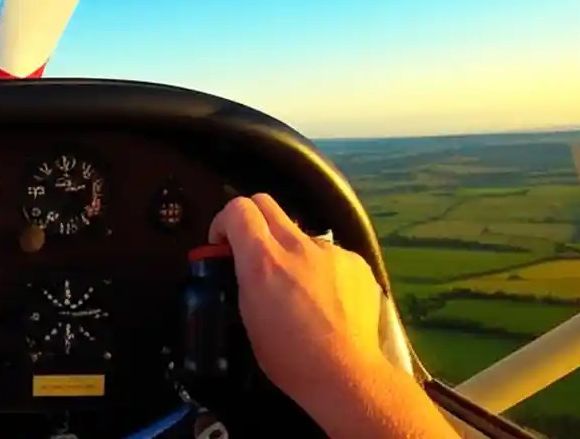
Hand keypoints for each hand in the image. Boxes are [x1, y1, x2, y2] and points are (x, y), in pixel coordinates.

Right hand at [208, 193, 383, 401]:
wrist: (345, 375)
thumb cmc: (288, 357)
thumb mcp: (249, 317)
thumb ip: (245, 279)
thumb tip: (245, 265)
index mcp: (263, 260)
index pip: (238, 209)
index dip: (224, 222)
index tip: (224, 244)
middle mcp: (296, 246)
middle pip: (266, 204)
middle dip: (252, 221)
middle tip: (253, 251)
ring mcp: (330, 252)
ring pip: (300, 234)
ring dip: (291, 252)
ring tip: (300, 289)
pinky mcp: (356, 263)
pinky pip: (330, 255)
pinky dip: (322, 270)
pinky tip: (329, 300)